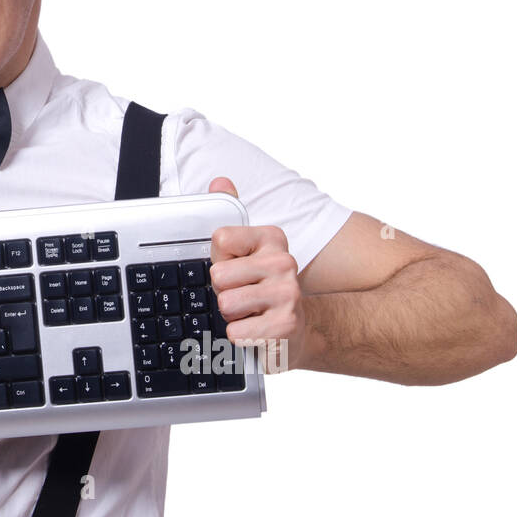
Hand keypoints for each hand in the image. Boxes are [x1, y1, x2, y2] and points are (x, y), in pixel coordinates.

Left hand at [207, 177, 305, 371]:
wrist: (297, 329)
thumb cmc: (264, 287)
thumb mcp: (248, 249)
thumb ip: (231, 213)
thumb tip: (219, 181)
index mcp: (272, 238)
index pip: (221, 239)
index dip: (220, 258)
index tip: (236, 266)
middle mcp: (284, 262)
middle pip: (218, 275)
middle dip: (223, 291)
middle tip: (242, 294)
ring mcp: (287, 294)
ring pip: (226, 304)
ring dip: (231, 314)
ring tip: (249, 312)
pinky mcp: (285, 326)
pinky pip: (235, 331)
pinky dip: (240, 335)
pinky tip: (256, 329)